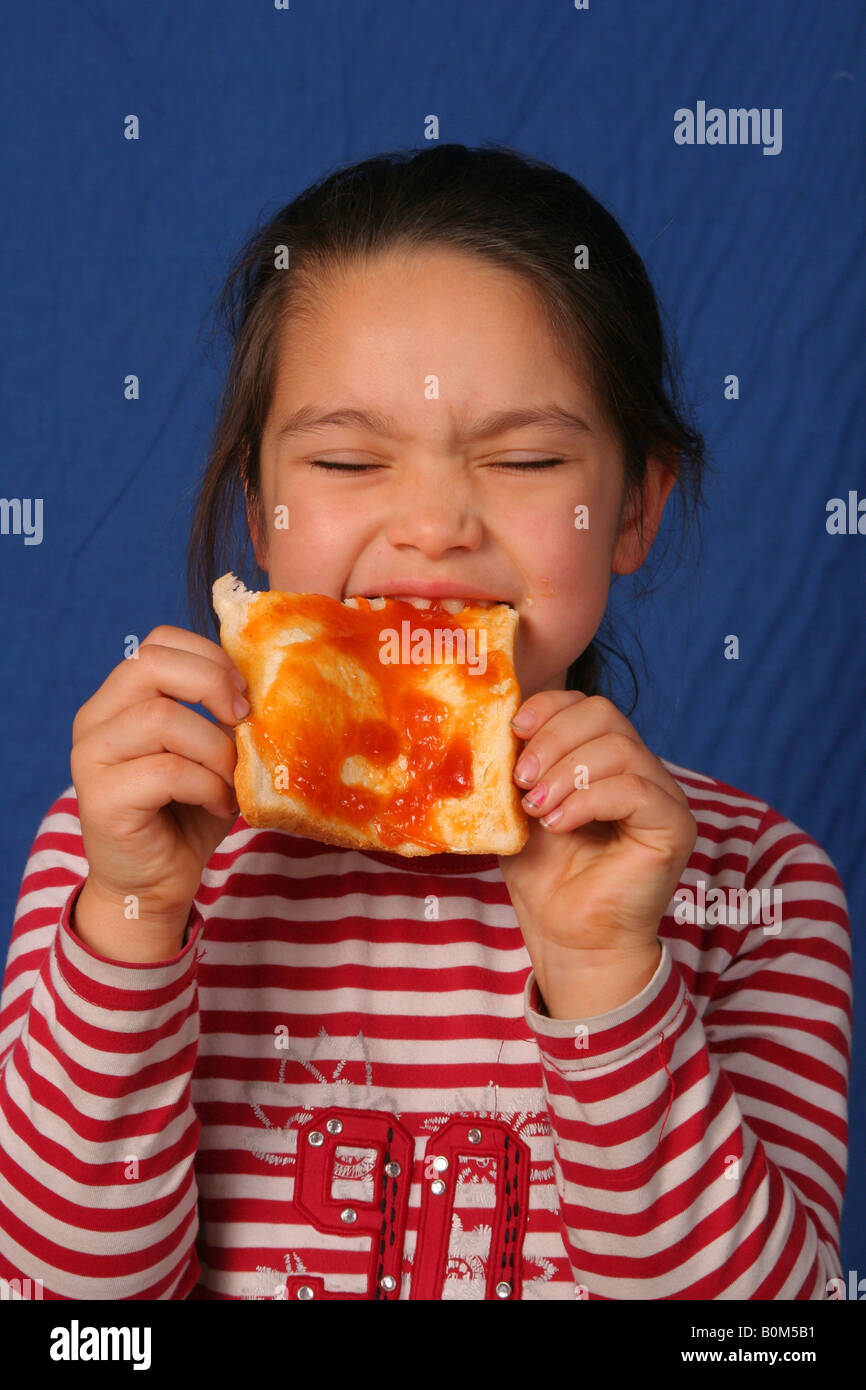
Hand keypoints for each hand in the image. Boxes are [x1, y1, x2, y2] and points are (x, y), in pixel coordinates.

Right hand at [70, 626, 247, 937]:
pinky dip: (207, 785)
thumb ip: (224, 716)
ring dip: (214, 747)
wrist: (155, 884)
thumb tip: (265, 686)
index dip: (208, 657)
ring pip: (162, 718)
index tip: (243, 693)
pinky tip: (219, 804)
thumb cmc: (187, 814)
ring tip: (231, 777)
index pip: (157, 643)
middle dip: (211, 685)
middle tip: (243, 721)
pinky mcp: (100, 798)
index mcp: (119, 700)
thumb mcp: (212, 753)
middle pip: (150, 664)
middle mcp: (94, 720)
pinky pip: (167, 771)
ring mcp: (90, 758)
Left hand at [497, 692, 696, 1018]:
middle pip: (605, 714)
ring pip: (620, 748)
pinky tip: (559, 823)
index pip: (585, 704)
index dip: (548, 708)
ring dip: (566, 773)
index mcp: (605, 758)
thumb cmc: (545, 877)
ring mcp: (661, 795)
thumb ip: (519, 764)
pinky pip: (635, 789)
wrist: (567, 937)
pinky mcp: (674, 824)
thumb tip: (497, 722)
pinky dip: (589, 800)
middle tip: (522, 780)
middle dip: (553, 739)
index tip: (513, 730)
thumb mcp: (518, 807)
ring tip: (537, 809)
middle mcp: (640, 769)